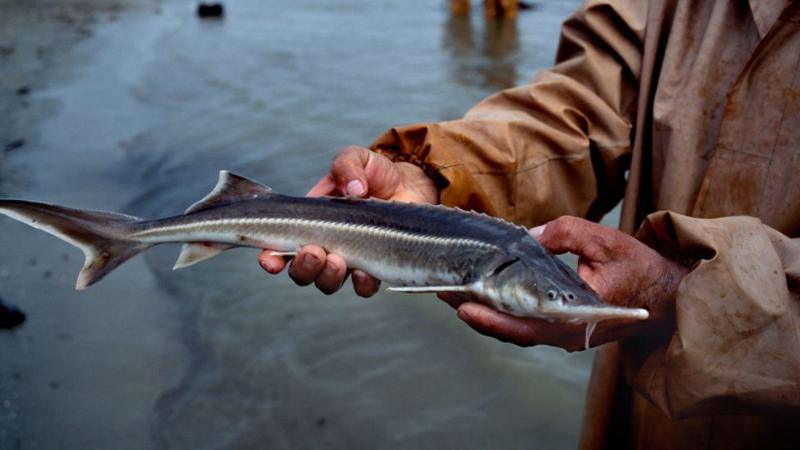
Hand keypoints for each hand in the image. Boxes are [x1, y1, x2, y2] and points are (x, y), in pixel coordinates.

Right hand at [258, 146, 437, 295]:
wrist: (409, 184)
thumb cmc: (374, 172)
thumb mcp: (355, 158)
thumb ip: (347, 166)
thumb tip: (353, 189)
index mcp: (310, 222)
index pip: (279, 246)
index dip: (270, 257)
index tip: (269, 258)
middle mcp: (325, 246)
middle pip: (301, 272)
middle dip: (302, 267)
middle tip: (314, 252)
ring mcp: (349, 259)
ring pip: (327, 283)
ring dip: (327, 276)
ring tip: (336, 260)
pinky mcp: (375, 267)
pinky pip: (363, 288)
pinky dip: (361, 284)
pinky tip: (364, 271)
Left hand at [443, 216, 687, 350]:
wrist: (669, 295)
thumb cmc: (639, 267)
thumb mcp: (602, 239)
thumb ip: (563, 234)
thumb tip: (528, 237)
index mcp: (576, 317)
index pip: (524, 324)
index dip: (490, 317)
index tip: (461, 304)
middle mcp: (566, 333)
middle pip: (510, 330)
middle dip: (475, 312)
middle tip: (443, 292)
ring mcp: (564, 334)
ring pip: (516, 330)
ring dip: (485, 313)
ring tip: (454, 292)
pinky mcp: (564, 328)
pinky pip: (527, 325)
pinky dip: (503, 313)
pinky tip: (484, 296)